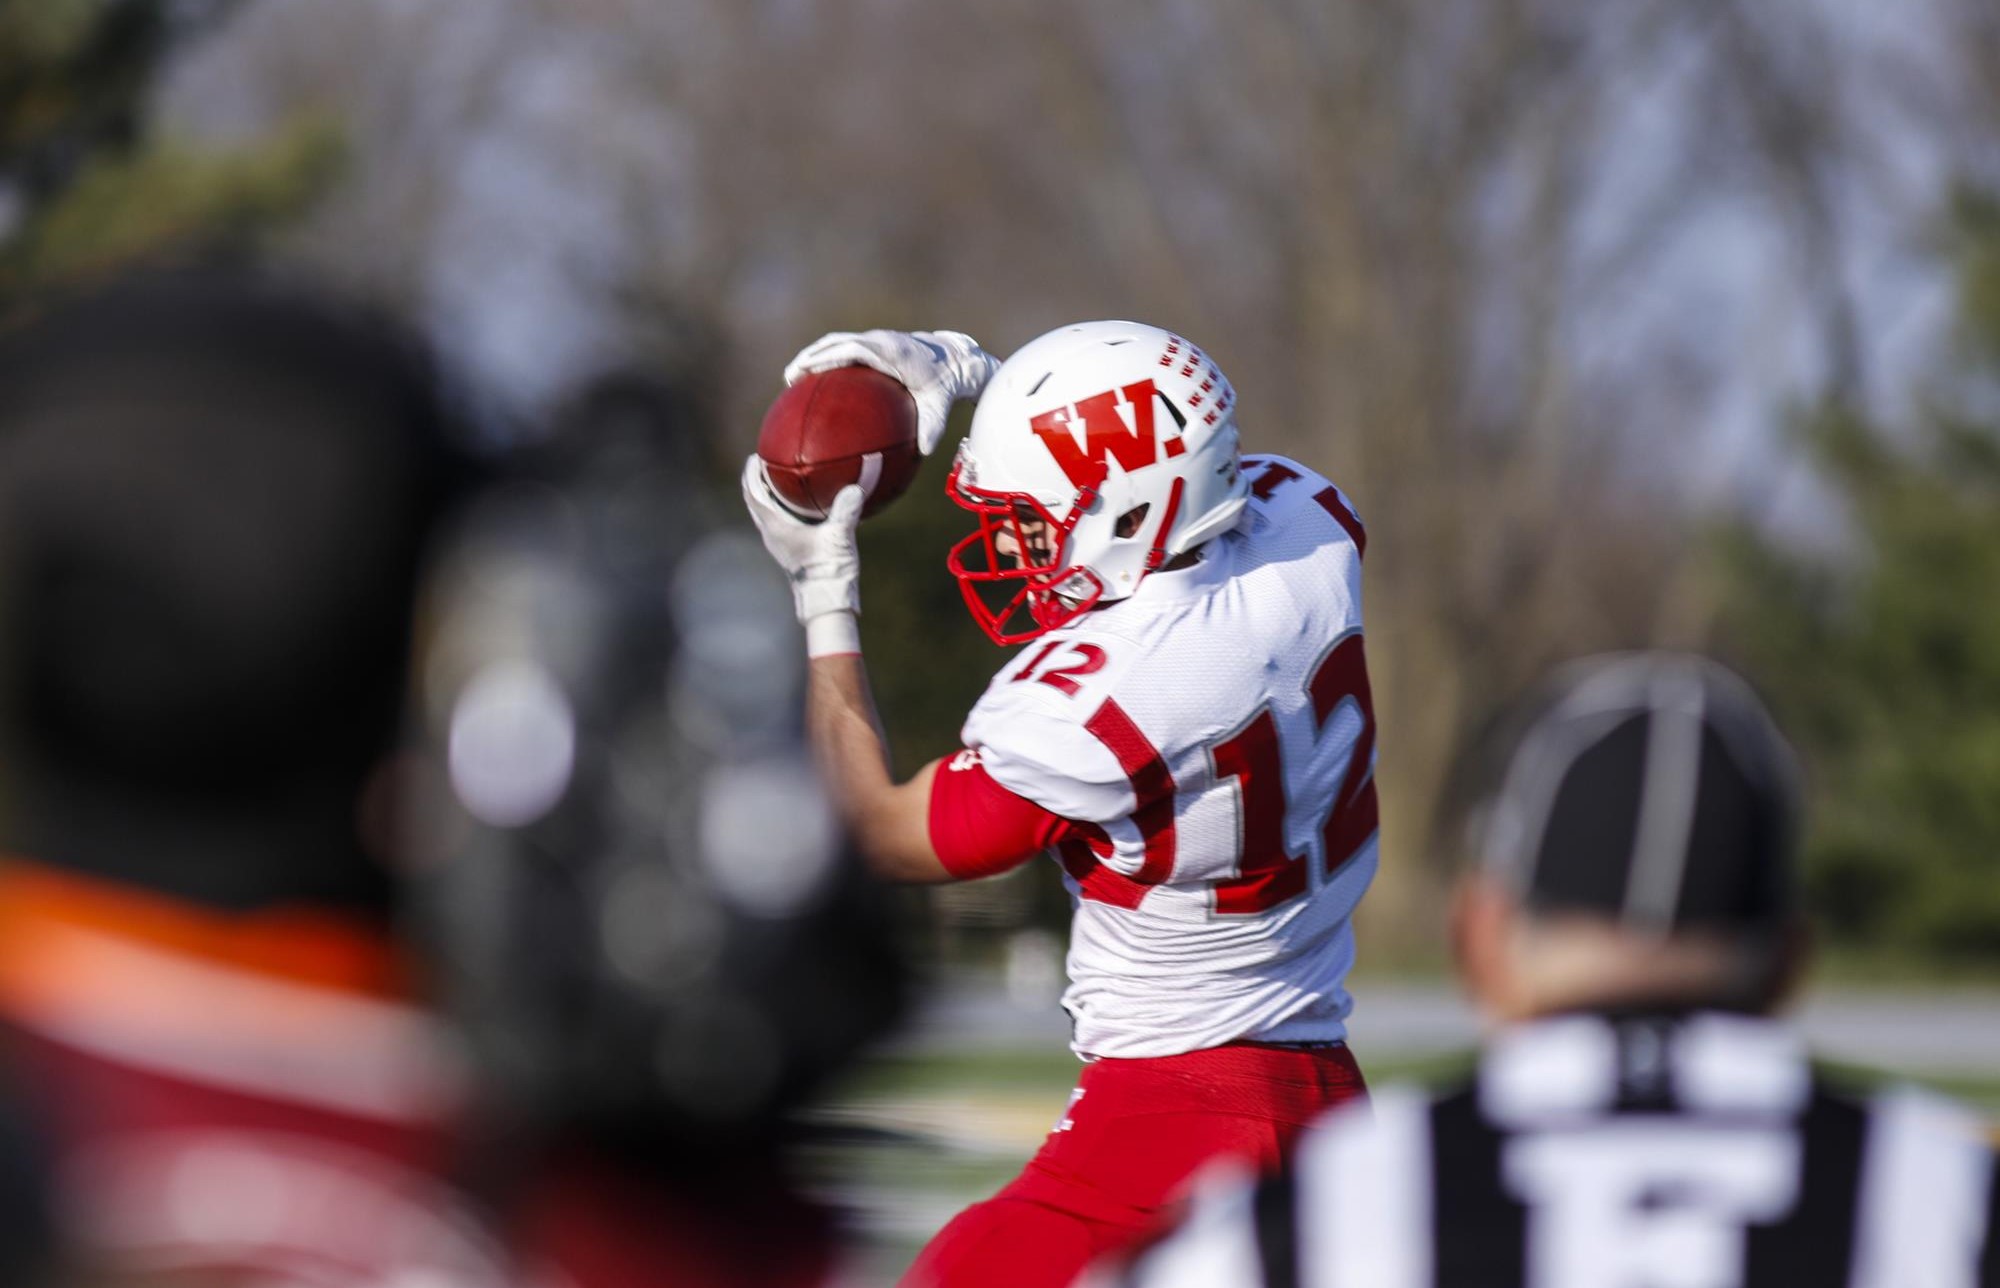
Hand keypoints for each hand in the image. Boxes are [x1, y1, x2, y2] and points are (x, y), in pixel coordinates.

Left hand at [741, 456, 863, 623]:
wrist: (827, 603)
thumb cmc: (828, 572)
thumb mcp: (839, 538)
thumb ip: (846, 510)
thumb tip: (854, 487)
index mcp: (774, 528)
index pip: (753, 493)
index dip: (751, 473)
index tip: (756, 456)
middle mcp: (772, 535)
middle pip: (757, 501)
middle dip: (759, 481)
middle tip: (768, 462)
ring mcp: (781, 545)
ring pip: (768, 513)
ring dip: (771, 496)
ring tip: (783, 480)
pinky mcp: (793, 551)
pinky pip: (783, 524)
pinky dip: (787, 510)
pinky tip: (806, 506)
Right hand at [784, 329, 999, 454]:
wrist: (954, 360)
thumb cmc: (945, 385)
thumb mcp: (939, 407)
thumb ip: (933, 428)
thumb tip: (923, 452)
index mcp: (891, 350)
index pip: (853, 348)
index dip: (827, 357)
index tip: (806, 370)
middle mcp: (880, 340)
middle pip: (836, 342)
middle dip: (810, 357)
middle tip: (789, 376)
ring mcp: (876, 340)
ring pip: (836, 342)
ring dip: (813, 355)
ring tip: (793, 377)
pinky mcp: (874, 345)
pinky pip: (845, 349)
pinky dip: (827, 360)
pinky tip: (816, 383)